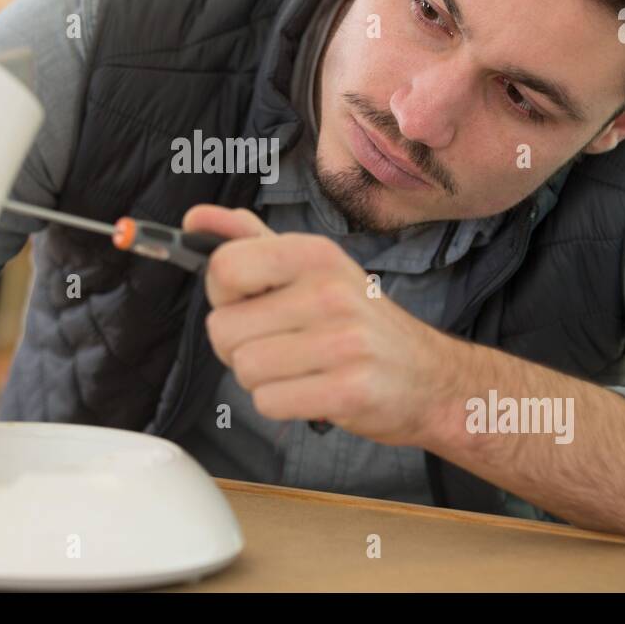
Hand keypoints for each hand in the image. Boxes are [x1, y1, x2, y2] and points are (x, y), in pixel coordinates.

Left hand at [183, 204, 451, 447]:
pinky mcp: (350, 390)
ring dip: (261, 379)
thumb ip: (250, 241)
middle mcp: (329, 291)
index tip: (248, 303)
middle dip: (238, 347)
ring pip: (244, 369)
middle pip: (224, 328)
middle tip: (281, 345)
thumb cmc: (359, 322)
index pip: (224, 267)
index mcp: (314, 253)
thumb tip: (195, 219)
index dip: (223, 296)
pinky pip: (269, 403)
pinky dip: (281, 405)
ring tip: (300, 368)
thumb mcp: (312, 269)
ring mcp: (343, 341)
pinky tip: (313, 391)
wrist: (429, 377)